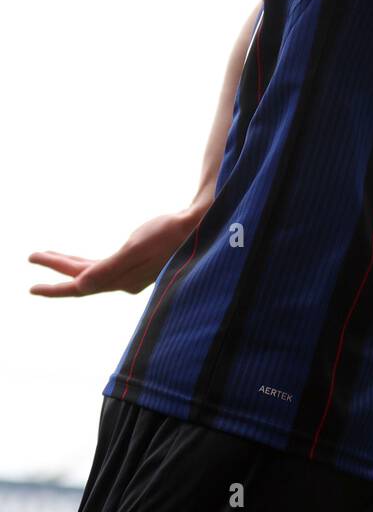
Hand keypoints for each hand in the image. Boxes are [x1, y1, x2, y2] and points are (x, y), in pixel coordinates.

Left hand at [28, 207, 206, 296]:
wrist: (202, 225)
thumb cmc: (170, 233)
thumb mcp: (136, 248)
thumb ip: (108, 269)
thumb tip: (79, 286)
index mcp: (122, 279)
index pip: (80, 286)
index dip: (55, 286)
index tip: (32, 286)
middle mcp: (125, 281)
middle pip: (83, 278)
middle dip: (58, 269)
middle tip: (33, 257)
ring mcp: (133, 274)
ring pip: (93, 271)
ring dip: (71, 263)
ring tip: (50, 256)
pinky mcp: (141, 264)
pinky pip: (105, 266)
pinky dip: (88, 262)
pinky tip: (85, 260)